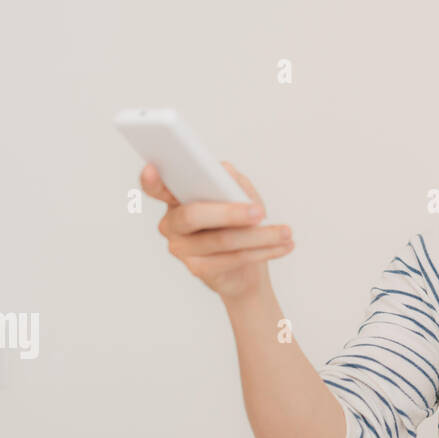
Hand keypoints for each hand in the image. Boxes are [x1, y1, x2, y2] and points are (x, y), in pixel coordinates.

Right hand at [142, 160, 293, 300]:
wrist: (247, 267)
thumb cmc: (240, 221)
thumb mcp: (241, 194)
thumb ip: (231, 180)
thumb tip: (223, 170)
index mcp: (177, 198)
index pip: (157, 187)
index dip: (151, 180)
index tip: (152, 168)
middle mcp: (171, 223)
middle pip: (194, 215)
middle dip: (230, 212)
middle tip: (260, 211)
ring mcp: (180, 248)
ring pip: (221, 240)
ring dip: (261, 236)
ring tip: (287, 232)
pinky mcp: (197, 269)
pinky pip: (232, 258)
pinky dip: (263, 251)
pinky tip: (284, 246)